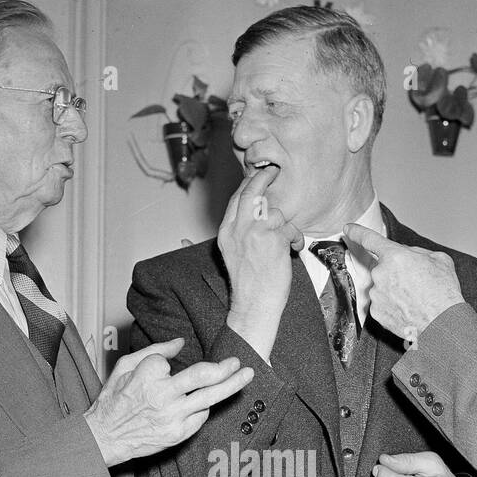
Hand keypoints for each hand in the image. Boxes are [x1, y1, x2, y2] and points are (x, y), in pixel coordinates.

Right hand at [85, 338, 253, 466]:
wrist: (105, 437)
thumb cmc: (112, 401)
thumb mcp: (124, 367)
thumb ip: (154, 351)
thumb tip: (180, 342)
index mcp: (146, 376)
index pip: (168, 362)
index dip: (165, 364)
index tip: (160, 370)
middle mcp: (162, 396)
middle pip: (202, 376)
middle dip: (223, 367)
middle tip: (237, 361)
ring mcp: (172, 416)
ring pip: (209, 398)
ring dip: (231, 385)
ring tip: (245, 376)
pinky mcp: (177, 434)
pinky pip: (200, 417)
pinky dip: (203, 408)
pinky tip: (205, 403)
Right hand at [218, 166, 303, 361]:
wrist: (255, 305)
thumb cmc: (247, 284)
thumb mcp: (225, 257)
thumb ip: (219, 240)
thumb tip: (180, 240)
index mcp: (225, 232)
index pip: (236, 199)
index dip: (248, 184)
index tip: (258, 177)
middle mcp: (238, 229)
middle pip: (251, 191)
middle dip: (264, 177)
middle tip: (274, 171)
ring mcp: (256, 233)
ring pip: (276, 213)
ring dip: (286, 226)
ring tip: (287, 242)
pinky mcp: (273, 240)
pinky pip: (290, 228)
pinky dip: (296, 239)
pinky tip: (293, 249)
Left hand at [344, 222, 464, 343]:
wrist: (442, 324)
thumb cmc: (443, 293)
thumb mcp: (439, 260)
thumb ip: (416, 252)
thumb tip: (407, 255)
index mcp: (395, 256)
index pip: (369, 239)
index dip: (357, 232)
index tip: (348, 229)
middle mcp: (380, 274)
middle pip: (384, 268)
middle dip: (397, 272)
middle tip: (416, 283)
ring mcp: (376, 295)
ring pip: (382, 287)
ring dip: (395, 290)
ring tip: (415, 299)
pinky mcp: (376, 313)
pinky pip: (382, 304)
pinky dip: (393, 306)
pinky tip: (408, 309)